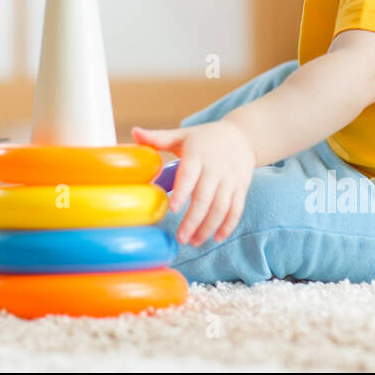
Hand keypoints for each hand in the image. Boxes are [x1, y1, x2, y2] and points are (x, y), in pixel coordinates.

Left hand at [131, 121, 255, 245]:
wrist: (242, 136)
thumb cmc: (204, 138)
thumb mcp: (182, 135)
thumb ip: (158, 138)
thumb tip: (133, 132)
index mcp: (197, 155)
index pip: (189, 175)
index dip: (182, 192)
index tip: (172, 209)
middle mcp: (216, 168)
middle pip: (205, 198)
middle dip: (193, 220)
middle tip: (181, 238)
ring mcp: (230, 179)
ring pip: (221, 207)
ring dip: (208, 227)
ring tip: (194, 242)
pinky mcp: (241, 188)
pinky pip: (236, 209)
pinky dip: (228, 225)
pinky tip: (217, 238)